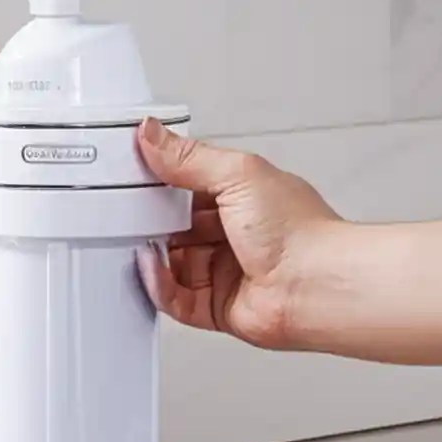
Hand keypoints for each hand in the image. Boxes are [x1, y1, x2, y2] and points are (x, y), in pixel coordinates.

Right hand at [135, 118, 343, 348]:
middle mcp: (230, 235)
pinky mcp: (215, 307)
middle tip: (123, 210)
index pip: (184, 186)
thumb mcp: (237, 175)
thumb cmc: (298, 231)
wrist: (318, 286)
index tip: (130, 175)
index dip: (158, 181)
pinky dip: (158, 284)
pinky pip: (173, 297)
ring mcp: (222, 271)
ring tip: (136, 240)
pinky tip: (152, 267)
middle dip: (148, 220)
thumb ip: (188, 157)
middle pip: (173, 226)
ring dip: (150, 253)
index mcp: (239, 197)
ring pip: (169, 263)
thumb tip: (152, 134)